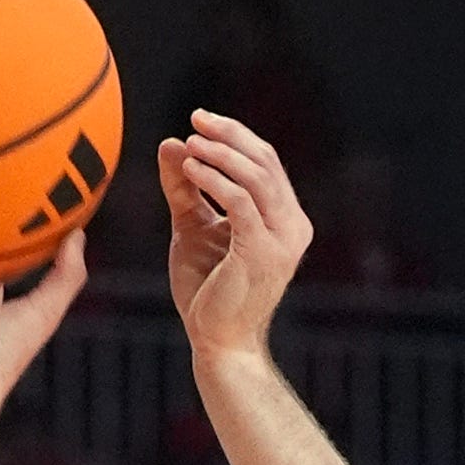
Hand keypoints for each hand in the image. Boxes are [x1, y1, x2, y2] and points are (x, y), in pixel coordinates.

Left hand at [160, 112, 311, 364]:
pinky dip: (215, 180)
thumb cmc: (207, 292)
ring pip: (256, 176)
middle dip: (229, 135)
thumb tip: (171, 143)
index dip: (235, 136)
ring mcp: (281, 241)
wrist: (218, 345)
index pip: (266, 163)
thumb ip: (185, 188)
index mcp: (285, 219)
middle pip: (265, 161)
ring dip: (221, 154)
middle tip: (196, 119)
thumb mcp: (193, 228)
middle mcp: (292, 227)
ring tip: (190, 145)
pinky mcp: (261, 253)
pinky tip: (191, 170)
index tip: (200, 120)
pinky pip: (240, 202)